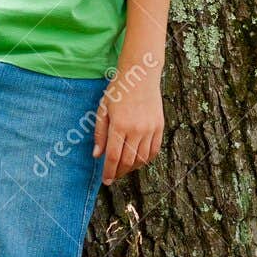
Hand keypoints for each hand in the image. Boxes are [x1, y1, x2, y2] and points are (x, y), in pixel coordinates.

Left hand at [92, 66, 163, 183]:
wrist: (140, 75)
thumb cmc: (118, 90)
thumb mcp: (103, 110)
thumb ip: (100, 134)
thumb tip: (97, 155)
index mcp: (119, 125)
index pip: (113, 157)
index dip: (109, 172)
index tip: (106, 181)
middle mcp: (136, 129)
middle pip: (128, 161)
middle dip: (119, 172)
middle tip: (113, 176)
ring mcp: (150, 129)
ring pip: (142, 159)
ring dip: (132, 167)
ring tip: (124, 168)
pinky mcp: (160, 126)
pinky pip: (154, 150)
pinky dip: (146, 159)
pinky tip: (138, 160)